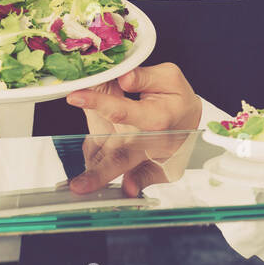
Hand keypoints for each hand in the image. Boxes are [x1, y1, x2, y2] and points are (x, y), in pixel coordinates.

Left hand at [64, 63, 202, 195]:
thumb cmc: (175, 98)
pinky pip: (126, 177)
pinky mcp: (146, 169)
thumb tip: (124, 78)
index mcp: (157, 117)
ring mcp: (147, 160)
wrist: (188, 118)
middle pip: (123, 158)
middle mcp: (151, 143)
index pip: (122, 111)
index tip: (75, 97)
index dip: (98, 103)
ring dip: (100, 180)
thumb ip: (145, 78)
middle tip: (78, 185)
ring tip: (80, 187)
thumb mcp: (168, 78)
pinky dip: (116, 182)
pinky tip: (102, 184)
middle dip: (100, 173)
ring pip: (120, 170)